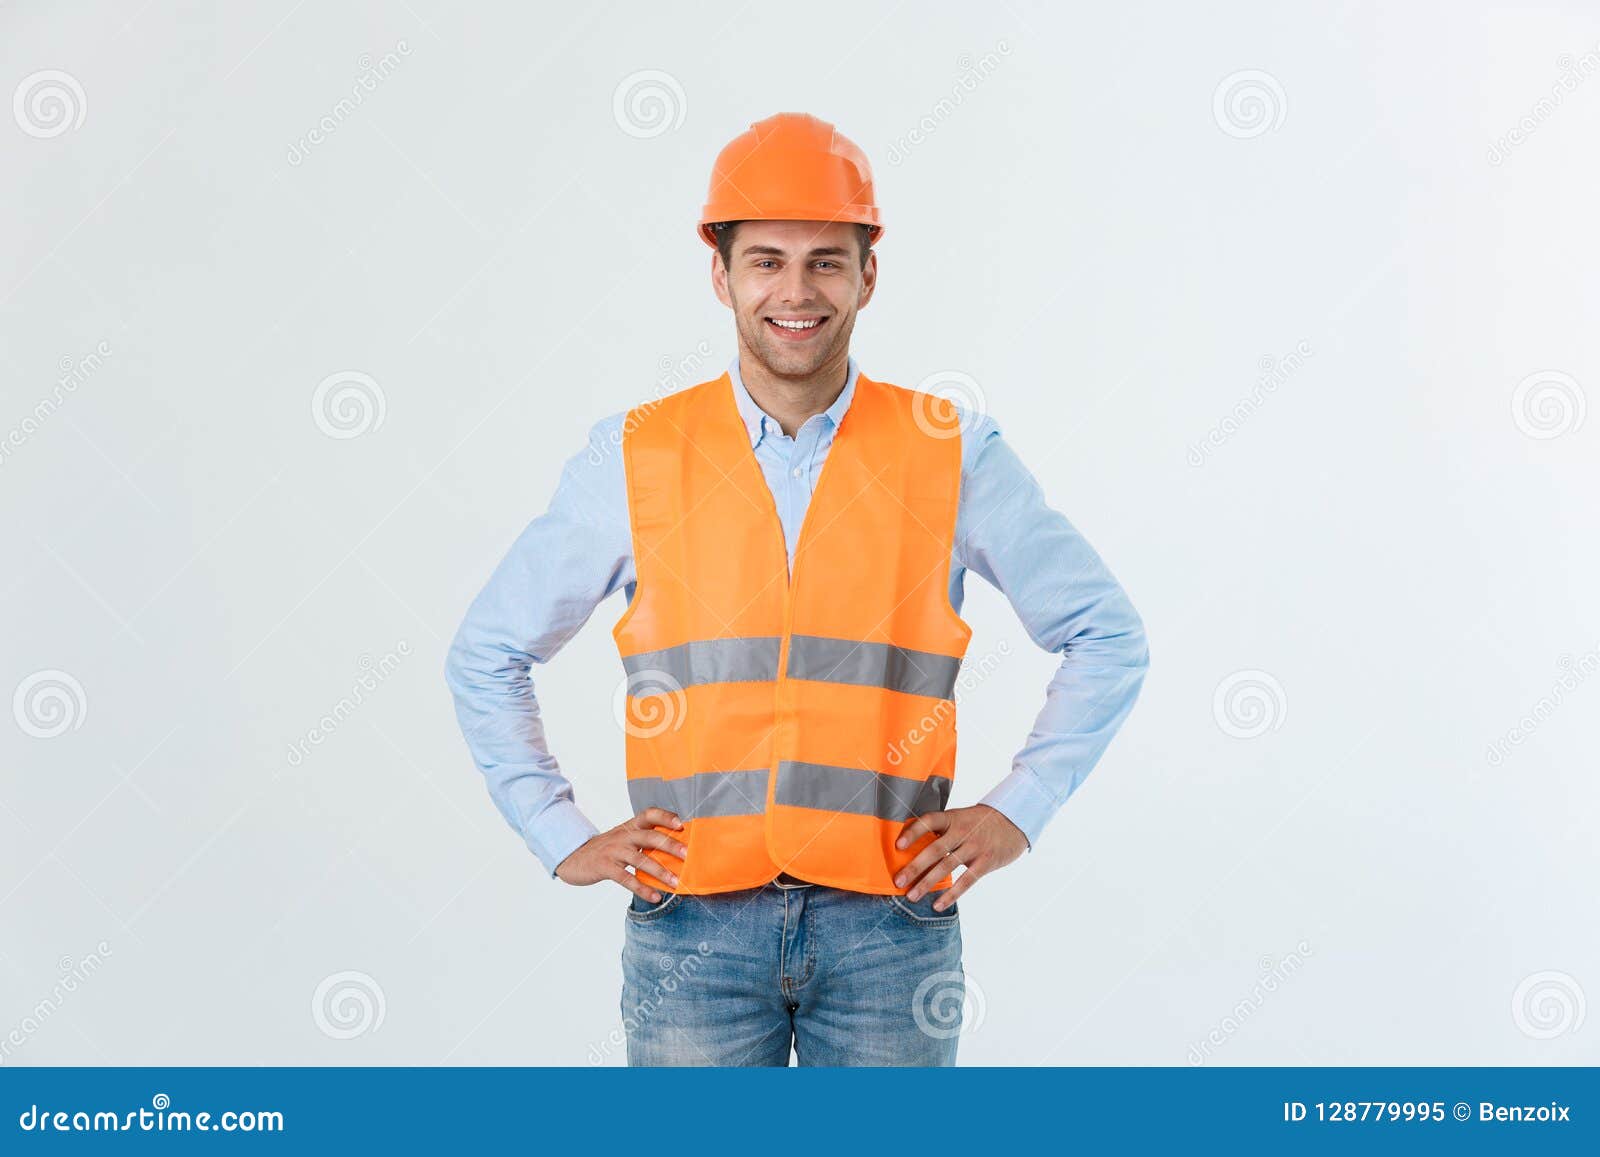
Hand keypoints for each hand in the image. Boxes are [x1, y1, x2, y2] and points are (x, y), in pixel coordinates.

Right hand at [554, 807, 688, 901]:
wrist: (573, 858)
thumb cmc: (606, 850)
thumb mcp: (623, 839)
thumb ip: (644, 840)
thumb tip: (676, 849)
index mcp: (630, 826)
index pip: (649, 814)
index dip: (665, 817)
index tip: (681, 825)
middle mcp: (623, 836)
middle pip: (649, 837)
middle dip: (670, 845)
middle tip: (687, 855)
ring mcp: (613, 851)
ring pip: (640, 859)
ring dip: (660, 871)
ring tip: (675, 882)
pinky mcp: (605, 867)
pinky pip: (626, 878)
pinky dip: (642, 888)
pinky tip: (655, 896)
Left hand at [893, 804, 1027, 910]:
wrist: (1014, 821)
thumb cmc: (979, 823)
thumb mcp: (960, 818)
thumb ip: (941, 830)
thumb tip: (912, 848)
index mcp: (952, 818)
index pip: (929, 821)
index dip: (913, 832)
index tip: (898, 846)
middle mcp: (962, 831)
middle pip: (935, 849)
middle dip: (915, 866)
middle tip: (898, 880)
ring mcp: (975, 847)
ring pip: (947, 866)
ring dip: (928, 883)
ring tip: (912, 896)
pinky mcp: (986, 862)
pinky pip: (966, 881)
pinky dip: (952, 894)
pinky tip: (938, 905)